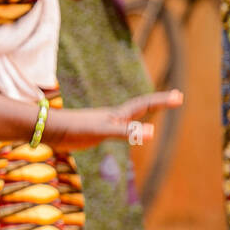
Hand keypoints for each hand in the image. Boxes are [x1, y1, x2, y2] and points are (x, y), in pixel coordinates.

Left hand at [44, 90, 182, 151]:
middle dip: (159, 103)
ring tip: (153, 111)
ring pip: (129, 117)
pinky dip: (126, 128)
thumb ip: (126, 133)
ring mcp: (103, 124)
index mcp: (118, 115)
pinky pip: (117, 128)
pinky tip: (122, 130)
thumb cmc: (75, 129)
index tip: (180, 95)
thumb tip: (151, 134)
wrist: (48, 129)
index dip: (163, 101)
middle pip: (141, 107)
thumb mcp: (103, 132)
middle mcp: (113, 116)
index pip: (146, 105)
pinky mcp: (93, 132)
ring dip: (144, 114)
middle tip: (176, 97)